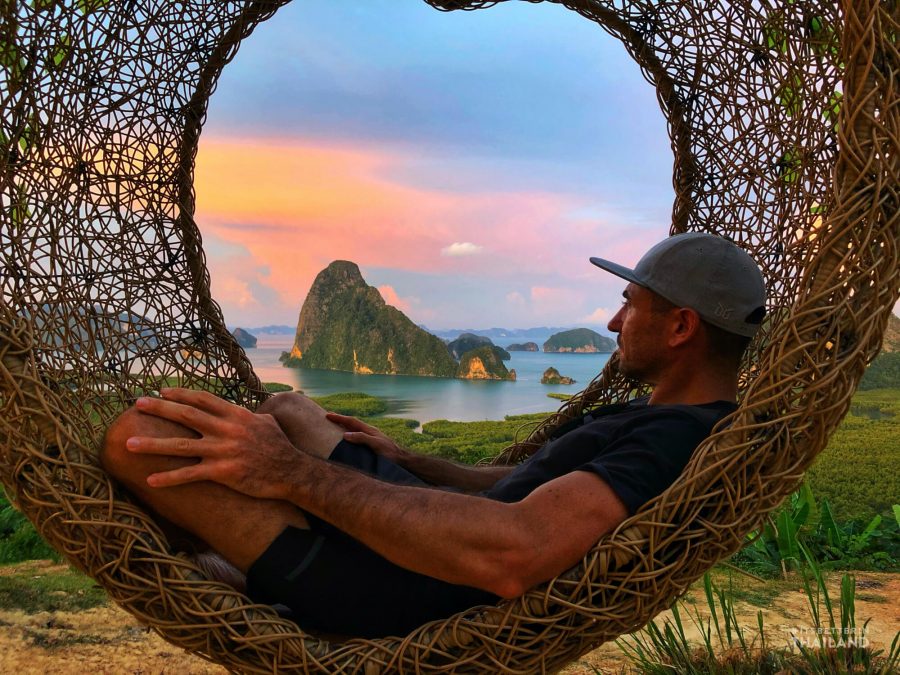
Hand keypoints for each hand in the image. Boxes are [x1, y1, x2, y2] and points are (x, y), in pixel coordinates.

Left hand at [126, 388, 301, 498]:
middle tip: (137, 404)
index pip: (203, 399)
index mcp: (236, 414)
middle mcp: (227, 429)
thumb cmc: (279, 447)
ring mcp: (223, 450)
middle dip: (159, 409)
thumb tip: (238, 412)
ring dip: (152, 444)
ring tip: (129, 443)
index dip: (180, 394)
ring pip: (180, 445)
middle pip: (186, 415)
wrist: (292, 471)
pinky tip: (150, 480)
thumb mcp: (265, 422)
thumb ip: (246, 416)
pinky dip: (169, 477)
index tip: (161, 392)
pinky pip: (190, 474)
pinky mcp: (222, 472)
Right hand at [324, 412, 408, 463]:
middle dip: (340, 419)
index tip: (327, 415)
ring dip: (344, 427)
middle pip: (352, 423)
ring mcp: (370, 438)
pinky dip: (349, 435)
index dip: (339, 418)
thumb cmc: (390, 453)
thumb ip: (362, 438)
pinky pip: (357, 437)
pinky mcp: (371, 445)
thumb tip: (345, 434)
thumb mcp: (375, 444)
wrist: (401, 460)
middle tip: (328, 416)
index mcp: (369, 430)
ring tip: (334, 426)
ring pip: (354, 430)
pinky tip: (346, 440)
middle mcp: (369, 432)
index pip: (351, 421)